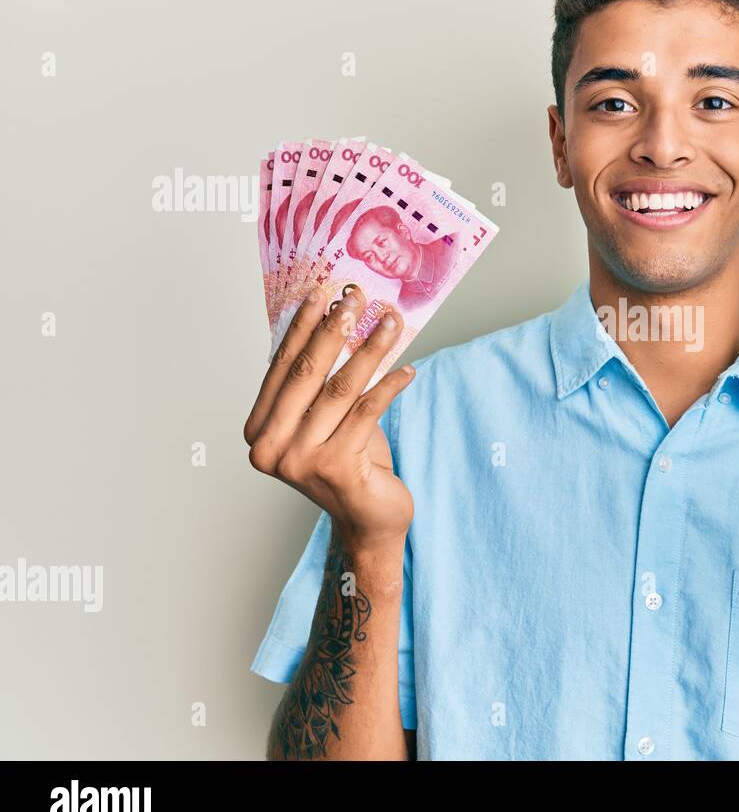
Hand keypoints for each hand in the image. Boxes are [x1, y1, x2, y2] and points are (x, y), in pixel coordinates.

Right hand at [244, 287, 415, 546]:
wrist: (370, 519)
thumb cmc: (349, 461)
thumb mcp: (325, 418)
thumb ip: (316, 382)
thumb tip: (331, 317)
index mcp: (258, 430)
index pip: (281, 367)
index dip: (303, 327)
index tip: (323, 292)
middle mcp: (270, 448)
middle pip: (307, 374)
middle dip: (335, 330)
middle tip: (357, 298)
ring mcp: (300, 462)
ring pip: (341, 389)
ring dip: (370, 350)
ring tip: (390, 323)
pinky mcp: (337, 469)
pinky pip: (367, 411)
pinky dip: (390, 386)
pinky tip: (407, 370)